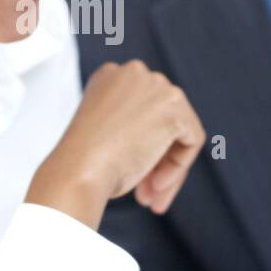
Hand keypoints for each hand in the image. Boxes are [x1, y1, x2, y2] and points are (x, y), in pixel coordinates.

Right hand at [26, 60, 203, 228]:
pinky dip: (178, 167)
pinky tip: (155, 185)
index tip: (133, 175)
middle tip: (144, 194)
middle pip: (161, 120)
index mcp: (109, 77)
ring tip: (150, 198)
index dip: (140, 146)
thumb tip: (158, 145)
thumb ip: (130, 128)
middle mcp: (133, 72)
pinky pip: (191, 140)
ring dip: (166, 168)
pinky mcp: (174, 104)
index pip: (141, 111)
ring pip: (178, 132)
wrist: (78, 169)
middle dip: (156, 160)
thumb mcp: (103, 135)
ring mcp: (155, 84)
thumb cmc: (83, 162)